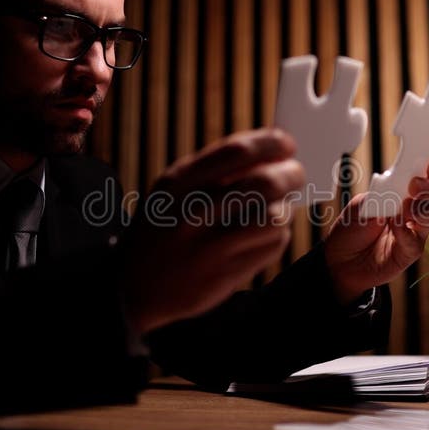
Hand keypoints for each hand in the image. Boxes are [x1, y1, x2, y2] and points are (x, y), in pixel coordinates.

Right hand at [118, 128, 303, 333]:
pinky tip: (264, 235)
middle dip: (291, 174)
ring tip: (274, 209)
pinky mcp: (226, 275)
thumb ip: (214, 169)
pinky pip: (272, 247)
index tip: (286, 143)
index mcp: (179, 184)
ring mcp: (210, 248)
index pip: (237, 151)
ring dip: (283, 209)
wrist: (133, 287)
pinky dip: (277, 236)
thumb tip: (271, 149)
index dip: (271, 143)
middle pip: (264, 183)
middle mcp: (193, 213)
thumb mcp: (172, 190)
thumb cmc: (163, 227)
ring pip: (274, 217)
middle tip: (295, 175)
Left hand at [323, 160, 428, 303]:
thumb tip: (400, 186)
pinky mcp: (410, 252)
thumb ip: (383, 194)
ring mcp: (414, 231)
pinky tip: (395, 229)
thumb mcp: (362, 204)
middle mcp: (412, 211)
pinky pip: (417, 241)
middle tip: (414, 186)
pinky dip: (406, 232)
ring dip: (424, 210)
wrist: (339, 260)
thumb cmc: (350, 230)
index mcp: (401, 193)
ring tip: (406, 209)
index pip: (425, 178)